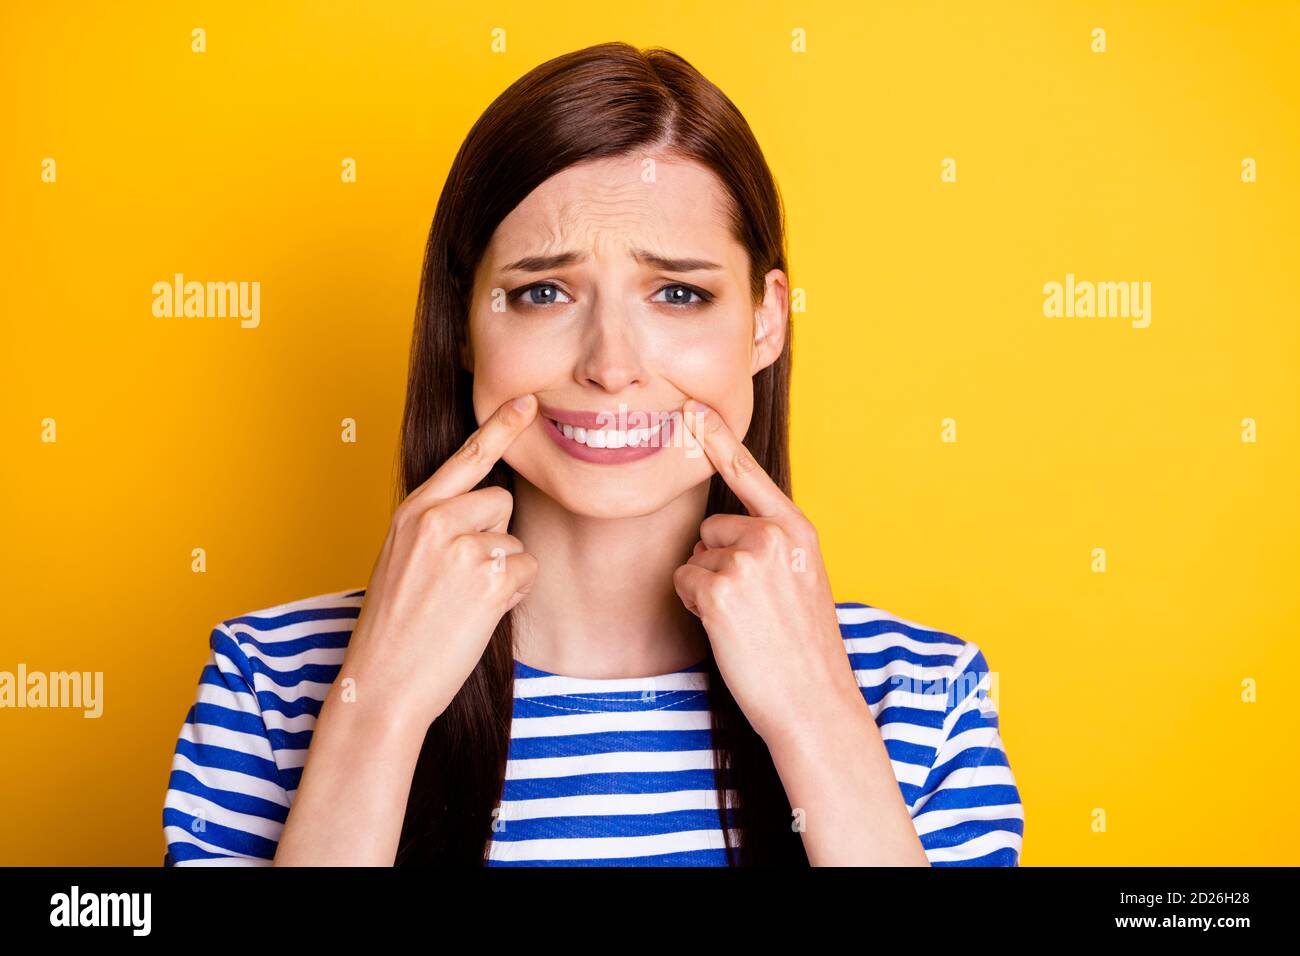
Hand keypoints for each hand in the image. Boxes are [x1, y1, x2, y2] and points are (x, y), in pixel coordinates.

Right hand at [340, 393, 539, 729]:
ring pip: (514, 542)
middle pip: (501, 502)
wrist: (382, 684)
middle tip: (458, 582)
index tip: (527, 400)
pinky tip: (476, 616)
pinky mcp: (488, 578)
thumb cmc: (394, 629)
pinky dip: (510, 596)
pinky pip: (525, 572)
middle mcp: (436, 520)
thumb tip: (485, 511)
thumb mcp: (402, 559)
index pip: (465, 457)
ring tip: (461, 604)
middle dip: (494, 538)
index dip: (500, 426)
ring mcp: (462, 547)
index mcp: (412, 511)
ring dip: (501, 573)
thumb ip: (436, 527)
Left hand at [672, 399, 858, 745]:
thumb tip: (718, 533)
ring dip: (706, 589)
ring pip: (696, 557)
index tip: (693, 408)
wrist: (814, 702)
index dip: (717, 439)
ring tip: (746, 623)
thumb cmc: (803, 649)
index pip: (749, 474)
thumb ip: (771, 546)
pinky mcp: (718, 589)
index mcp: (797, 530)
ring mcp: (746, 560)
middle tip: (753, 609)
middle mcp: (773, 535)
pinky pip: (684, 582)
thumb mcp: (801, 581)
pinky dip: (695, 607)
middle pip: (711, 528)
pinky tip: (728, 630)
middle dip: (717, 562)